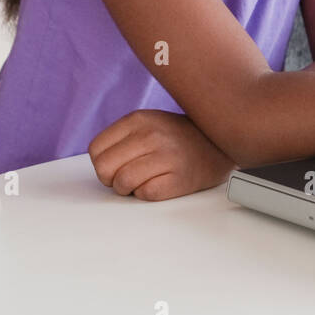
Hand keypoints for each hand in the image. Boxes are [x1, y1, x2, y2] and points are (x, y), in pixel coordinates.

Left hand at [88, 110, 234, 200]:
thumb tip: (99, 162)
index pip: (96, 150)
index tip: (117, 165)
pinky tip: (159, 184)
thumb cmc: (178, 138)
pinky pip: (145, 194)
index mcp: (138, 119)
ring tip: (144, 181)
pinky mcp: (178, 179)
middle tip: (127, 176)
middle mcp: (150, 135)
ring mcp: (165, 156)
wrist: (218, 145)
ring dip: (129, 189)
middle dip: (112, 178)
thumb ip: (122, 137)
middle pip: (104, 169)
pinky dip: (147, 194)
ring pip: (122, 183)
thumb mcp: (148, 122)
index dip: (103, 163)